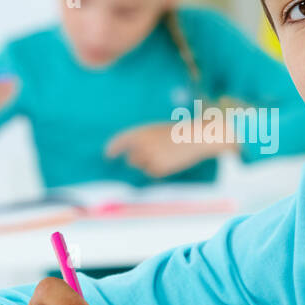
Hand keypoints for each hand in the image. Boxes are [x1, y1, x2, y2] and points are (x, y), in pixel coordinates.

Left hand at [104, 122, 230, 176]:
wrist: (195, 138)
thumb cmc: (177, 132)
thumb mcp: (156, 130)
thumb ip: (142, 140)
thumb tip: (130, 155)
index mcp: (140, 133)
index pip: (119, 142)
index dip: (112, 149)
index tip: (108, 155)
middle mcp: (141, 146)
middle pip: (131, 160)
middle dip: (138, 159)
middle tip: (152, 155)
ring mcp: (148, 158)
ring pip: (142, 167)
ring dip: (149, 164)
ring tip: (166, 155)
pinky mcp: (157, 169)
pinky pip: (152, 173)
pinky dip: (159, 169)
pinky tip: (170, 161)